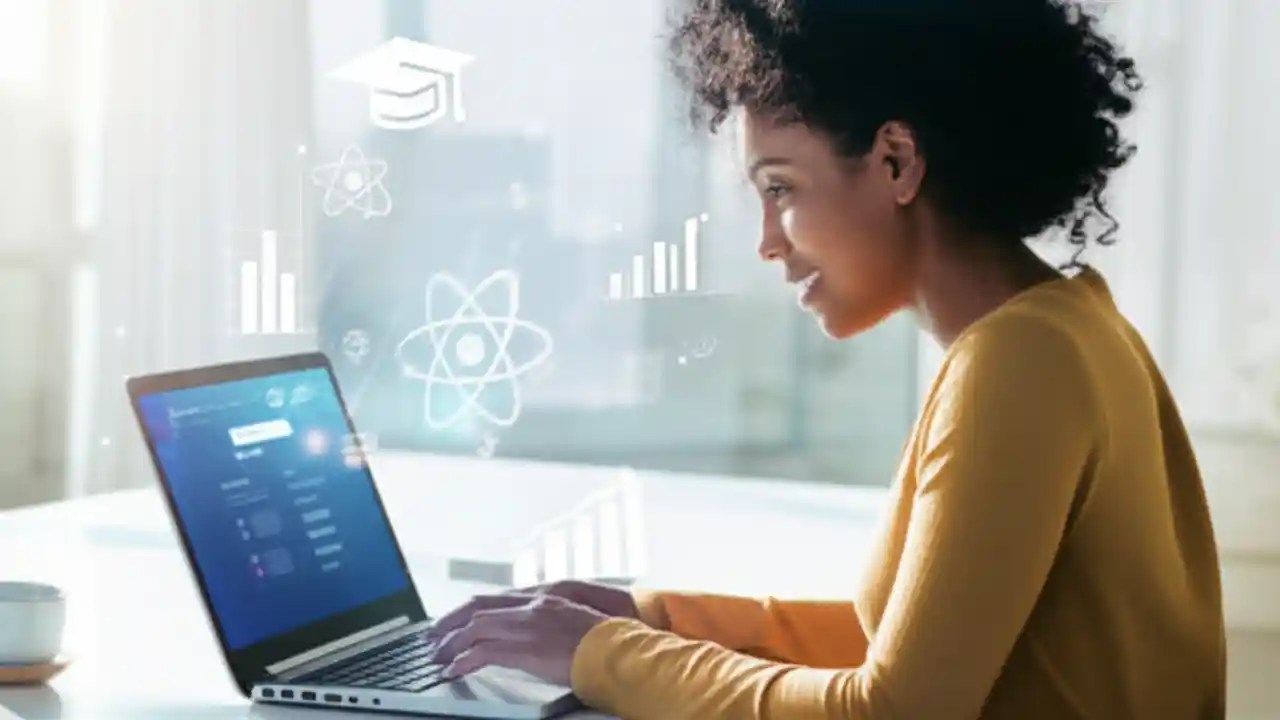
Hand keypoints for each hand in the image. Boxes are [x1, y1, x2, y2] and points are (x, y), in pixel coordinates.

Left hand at [427, 579, 639, 643]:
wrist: (620, 645)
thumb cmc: (608, 636)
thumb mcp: (577, 618)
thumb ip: (553, 619)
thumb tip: (538, 632)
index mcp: (544, 596)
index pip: (496, 598)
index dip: (471, 609)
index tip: (456, 619)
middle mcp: (531, 604)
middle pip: (478, 607)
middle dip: (451, 621)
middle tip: (434, 635)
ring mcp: (527, 625)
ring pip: (474, 628)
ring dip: (451, 643)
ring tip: (438, 656)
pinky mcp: (525, 648)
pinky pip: (482, 652)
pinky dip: (463, 661)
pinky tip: (454, 669)